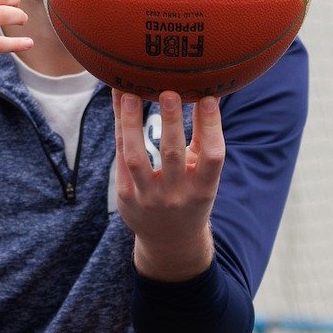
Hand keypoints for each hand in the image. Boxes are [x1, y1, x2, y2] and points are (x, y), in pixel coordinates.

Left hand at [114, 91, 222, 281]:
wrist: (169, 240)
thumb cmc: (190, 194)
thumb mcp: (204, 175)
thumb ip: (206, 138)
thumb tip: (208, 93)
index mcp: (203, 188)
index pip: (213, 156)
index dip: (211, 127)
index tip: (208, 98)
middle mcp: (176, 195)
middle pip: (172, 154)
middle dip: (170, 121)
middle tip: (167, 91)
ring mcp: (147, 197)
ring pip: (136, 157)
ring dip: (131, 123)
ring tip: (128, 94)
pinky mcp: (125, 195)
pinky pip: (120, 157)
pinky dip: (120, 128)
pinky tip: (119, 104)